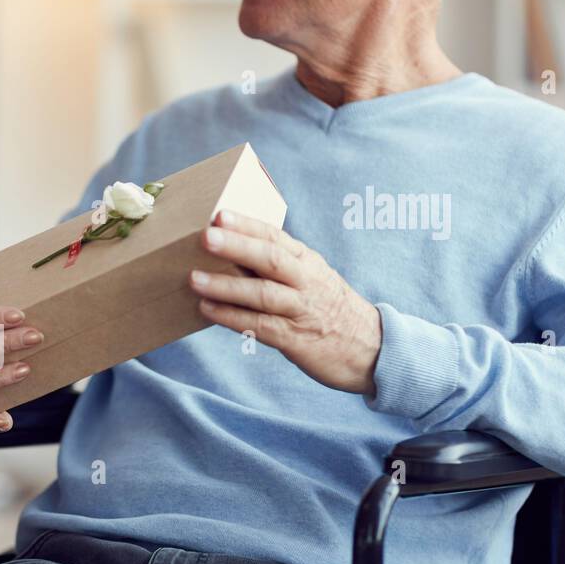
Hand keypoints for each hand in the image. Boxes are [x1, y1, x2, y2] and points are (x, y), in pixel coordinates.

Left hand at [187, 211, 381, 394]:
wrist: (371, 349)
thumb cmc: (328, 309)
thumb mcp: (310, 277)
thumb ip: (277, 265)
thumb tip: (229, 249)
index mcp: (307, 262)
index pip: (276, 237)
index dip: (248, 225)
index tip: (220, 214)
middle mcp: (306, 282)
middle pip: (270, 259)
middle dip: (237, 247)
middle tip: (205, 237)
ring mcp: (301, 310)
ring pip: (263, 294)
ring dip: (226, 286)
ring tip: (194, 279)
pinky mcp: (295, 339)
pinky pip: (259, 326)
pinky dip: (232, 318)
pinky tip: (207, 310)